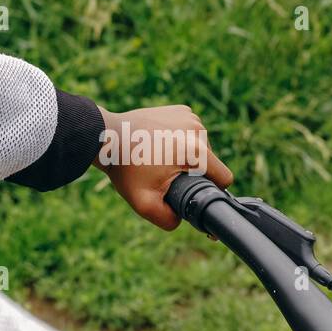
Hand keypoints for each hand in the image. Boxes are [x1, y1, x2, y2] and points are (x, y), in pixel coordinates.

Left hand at [94, 104, 233, 229]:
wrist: (107, 136)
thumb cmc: (125, 168)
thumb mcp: (144, 203)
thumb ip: (167, 219)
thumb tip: (182, 220)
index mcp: (196, 150)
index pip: (224, 178)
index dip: (210, 190)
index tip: (190, 192)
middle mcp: (198, 129)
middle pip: (211, 163)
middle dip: (194, 172)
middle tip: (165, 174)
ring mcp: (190, 116)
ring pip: (201, 148)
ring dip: (186, 156)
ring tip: (160, 158)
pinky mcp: (182, 110)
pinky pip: (190, 133)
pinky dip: (180, 140)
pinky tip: (159, 144)